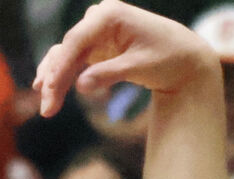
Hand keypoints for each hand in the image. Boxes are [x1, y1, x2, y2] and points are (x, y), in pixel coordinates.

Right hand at [35, 0, 216, 117]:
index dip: (61, 65)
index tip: (50, 87)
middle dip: (55, 78)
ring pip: (68, 55)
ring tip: (47, 105)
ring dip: (56, 78)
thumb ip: (109, 73)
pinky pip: (76, 60)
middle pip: (69, 49)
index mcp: (110, 15)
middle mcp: (99, 18)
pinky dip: (66, 75)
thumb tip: (80, 86)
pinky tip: (51, 89)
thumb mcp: (140, 67)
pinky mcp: (99, 45)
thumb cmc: (168, 58)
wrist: (186, 57)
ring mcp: (97, 31)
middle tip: (47, 108)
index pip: (77, 41)